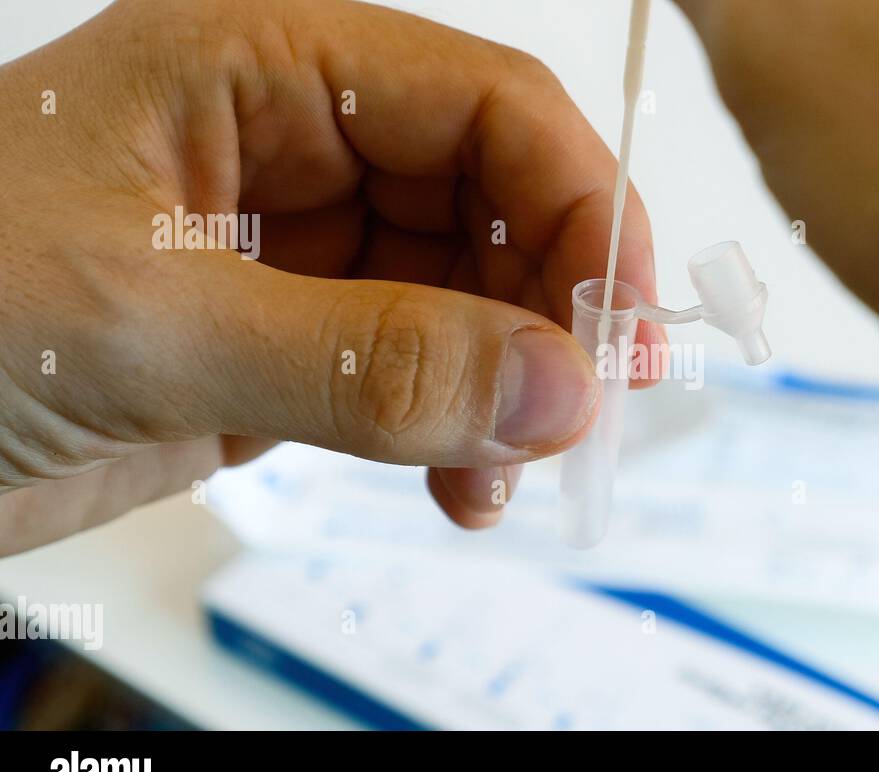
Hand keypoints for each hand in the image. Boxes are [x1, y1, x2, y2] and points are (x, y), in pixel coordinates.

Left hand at [0, 0, 662, 552]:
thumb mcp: (151, 329)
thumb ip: (367, 361)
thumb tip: (557, 388)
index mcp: (256, 67)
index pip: (479, 103)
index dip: (575, 199)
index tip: (620, 319)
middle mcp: (292, 147)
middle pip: (496, 200)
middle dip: (553, 307)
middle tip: (587, 410)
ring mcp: (299, 254)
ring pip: (472, 298)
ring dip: (511, 387)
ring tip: (506, 472)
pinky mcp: (292, 348)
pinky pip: (422, 375)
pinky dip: (462, 435)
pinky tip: (462, 489)